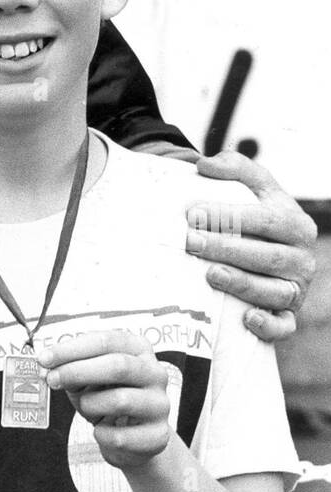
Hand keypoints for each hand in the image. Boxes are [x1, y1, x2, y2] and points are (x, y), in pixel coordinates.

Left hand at [37, 329, 169, 470]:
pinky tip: (100, 430)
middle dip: (78, 371)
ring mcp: (160, 405)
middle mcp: (155, 373)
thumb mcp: (88, 377)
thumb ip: (71, 368)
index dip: (72, 348)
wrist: (134, 438)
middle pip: (118, 365)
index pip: (107, 341)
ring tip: (85, 407)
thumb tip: (48, 367)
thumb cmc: (108, 398)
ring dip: (90, 404)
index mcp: (139, 349)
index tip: (44, 358)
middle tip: (51, 379)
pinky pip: (119, 436)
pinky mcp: (159, 436)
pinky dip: (100, 434)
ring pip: (120, 400)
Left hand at [186, 152, 317, 342]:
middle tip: (190, 241)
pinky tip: (246, 318)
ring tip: (210, 274)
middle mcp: (302, 258)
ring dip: (241, 284)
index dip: (229, 215)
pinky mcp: (288, 315)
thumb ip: (234, 167)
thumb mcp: (252, 186)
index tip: (192, 212)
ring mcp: (296, 289)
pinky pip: (284, 325)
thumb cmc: (254, 215)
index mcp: (295, 223)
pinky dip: (269, 325)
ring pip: (274, 291)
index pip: (265, 219)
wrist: (266, 247)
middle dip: (226, 248)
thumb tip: (204, 166)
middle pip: (267, 256)